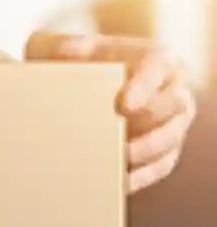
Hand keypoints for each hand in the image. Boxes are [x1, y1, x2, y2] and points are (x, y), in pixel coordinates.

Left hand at [26, 32, 197, 193]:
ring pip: (171, 139)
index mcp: (154, 58)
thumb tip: (71, 50)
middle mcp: (171, 88)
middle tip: (118, 138)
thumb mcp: (51, 47)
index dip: (145, 86)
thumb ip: (59, 45)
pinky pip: (160, 166)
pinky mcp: (162, 150)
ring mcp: (171, 122)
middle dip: (147, 123)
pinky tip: (118, 181)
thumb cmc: (62, 63)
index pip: (158, 67)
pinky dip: (142, 175)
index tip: (123, 104)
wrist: (61, 89)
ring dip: (146, 152)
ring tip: (118, 159)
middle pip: (173, 106)